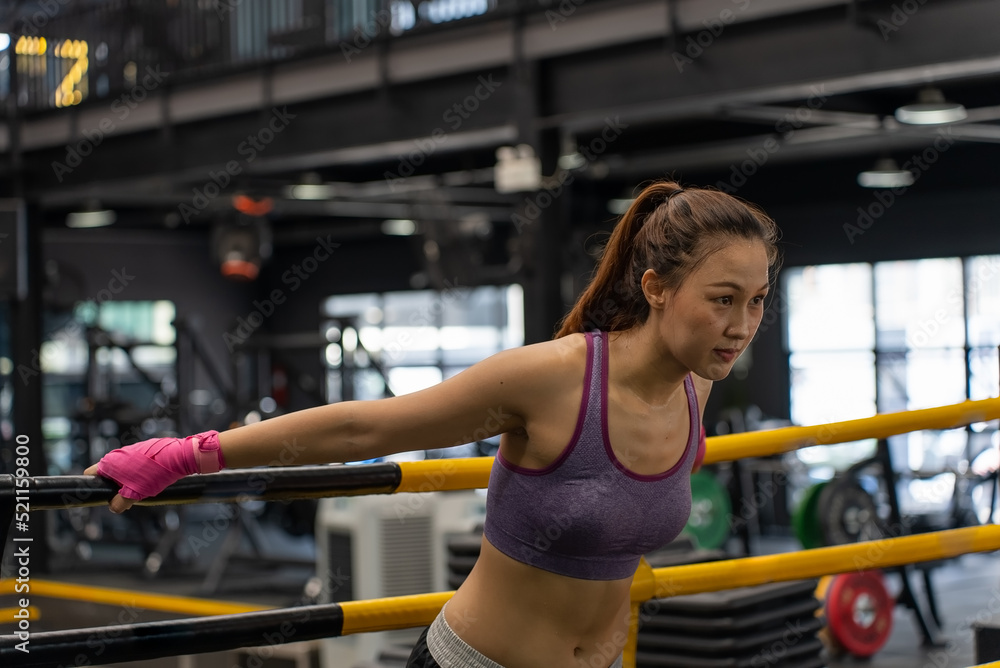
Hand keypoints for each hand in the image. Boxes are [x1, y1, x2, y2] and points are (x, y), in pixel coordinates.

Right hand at [84, 431, 224, 513]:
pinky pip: (134, 465)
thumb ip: (118, 503)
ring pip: (122, 470)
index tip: (103, 496)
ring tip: (141, 489)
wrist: (179, 456)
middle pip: (107, 474)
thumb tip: (113, 507)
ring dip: (127, 481)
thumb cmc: (154, 474)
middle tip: (125, 497)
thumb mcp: (133, 494)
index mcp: (109, 462)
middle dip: (113, 487)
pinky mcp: (143, 450)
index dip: (94, 488)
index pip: (90, 475)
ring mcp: (131, 450)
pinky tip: (150, 480)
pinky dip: (138, 474)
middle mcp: (117, 453)